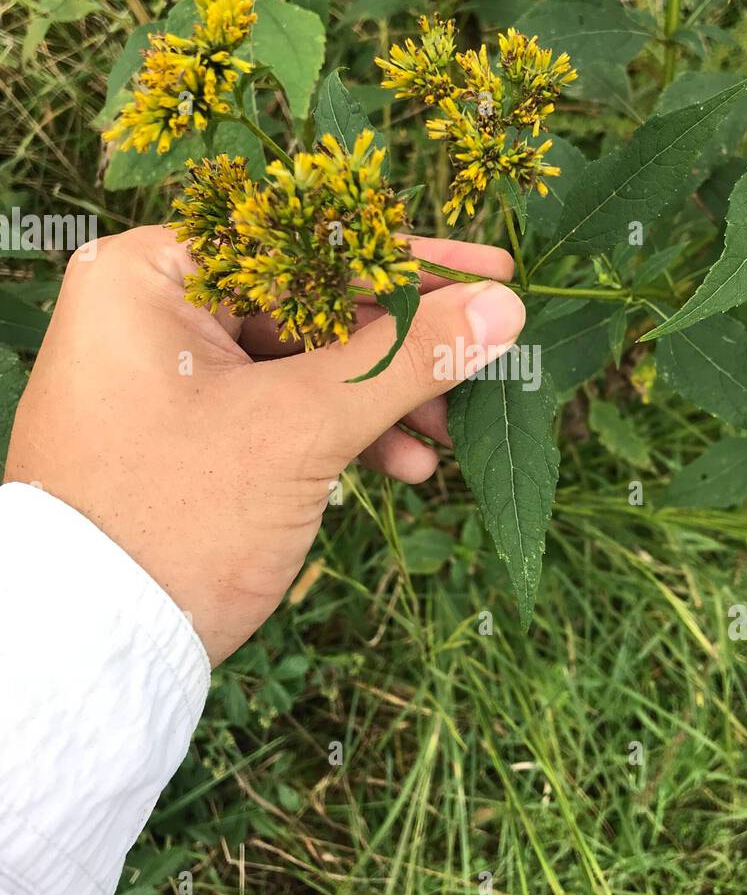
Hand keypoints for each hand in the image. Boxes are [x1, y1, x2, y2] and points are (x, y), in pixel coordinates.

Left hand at [4, 226, 524, 664]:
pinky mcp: (185, 430)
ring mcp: (166, 373)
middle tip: (482, 360)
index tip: (490, 273)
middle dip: (400, 348)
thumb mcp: (302, 427)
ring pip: (302, 362)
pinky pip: (279, 409)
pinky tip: (401, 468)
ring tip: (443, 439)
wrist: (95, 651)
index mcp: (153, 275)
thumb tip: (503, 308)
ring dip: (379, 399)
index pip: (306, 243)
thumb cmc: (177, 518)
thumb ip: (406, 359)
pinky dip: (339, 434)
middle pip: (311, 303)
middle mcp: (151, 310)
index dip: (410, 261)